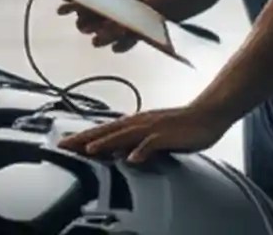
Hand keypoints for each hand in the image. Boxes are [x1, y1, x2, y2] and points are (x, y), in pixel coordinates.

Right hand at [56, 0, 142, 52]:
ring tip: (113, 26)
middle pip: (82, 27)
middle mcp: (93, 23)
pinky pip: (118, 47)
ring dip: (102, 35)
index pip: (71, 9)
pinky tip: (124, 31)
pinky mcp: (122, 44)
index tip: (64, 6)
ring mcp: (107, 35)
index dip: (66, 8)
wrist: (147, 2)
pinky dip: (120, 43)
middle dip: (85, 24)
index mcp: (87, 7)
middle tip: (91, 20)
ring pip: (97, 40)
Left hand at [58, 104, 232, 163]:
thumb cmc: (182, 126)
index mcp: (135, 123)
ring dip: (107, 142)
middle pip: (107, 130)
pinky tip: (131, 158)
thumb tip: (118, 154)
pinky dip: (141, 150)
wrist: (208, 114)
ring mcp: (152, 127)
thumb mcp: (154, 137)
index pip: (104, 130)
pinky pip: (152, 143)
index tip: (64, 143)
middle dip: (84, 138)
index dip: (83, 136)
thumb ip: (136, 143)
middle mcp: (140, 122)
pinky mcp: (167, 134)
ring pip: (124, 135)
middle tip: (64, 146)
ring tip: (90, 150)